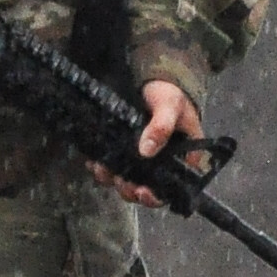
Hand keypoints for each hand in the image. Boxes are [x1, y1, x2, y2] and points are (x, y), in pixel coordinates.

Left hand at [90, 80, 202, 207]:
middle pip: (147, 189)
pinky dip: (103, 168)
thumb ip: (162, 126)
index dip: (156, 196)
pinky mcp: (125, 150)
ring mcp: (143, 159)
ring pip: (128, 180)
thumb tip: (146, 150)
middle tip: (120, 181)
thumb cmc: (171, 94)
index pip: (171, 187)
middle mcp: (162, 163)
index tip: (142, 191)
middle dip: (130, 190)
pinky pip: (114, 166)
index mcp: (181, 159)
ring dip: (114, 180)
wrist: (154, 80)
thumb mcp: (170, 106)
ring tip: (103, 169)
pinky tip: (95, 162)